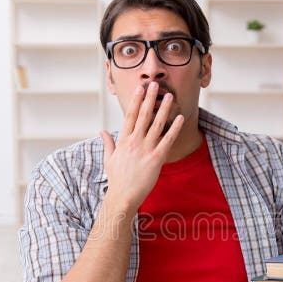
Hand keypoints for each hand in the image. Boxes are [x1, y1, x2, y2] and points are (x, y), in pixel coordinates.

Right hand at [100, 82, 183, 211]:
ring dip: (163, 108)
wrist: (123, 197)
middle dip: (150, 99)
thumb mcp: (109, 159)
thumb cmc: (117, 180)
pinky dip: (175, 128)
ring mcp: (145, 149)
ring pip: (157, 124)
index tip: (140, 89)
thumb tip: (102, 131)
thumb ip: (108, 143)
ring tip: (170, 96)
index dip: (136, 101)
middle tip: (155, 85)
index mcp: (123, 140)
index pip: (130, 116)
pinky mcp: (156, 158)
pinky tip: (180, 117)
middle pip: (143, 115)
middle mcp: (134, 141)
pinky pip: (168, 140)